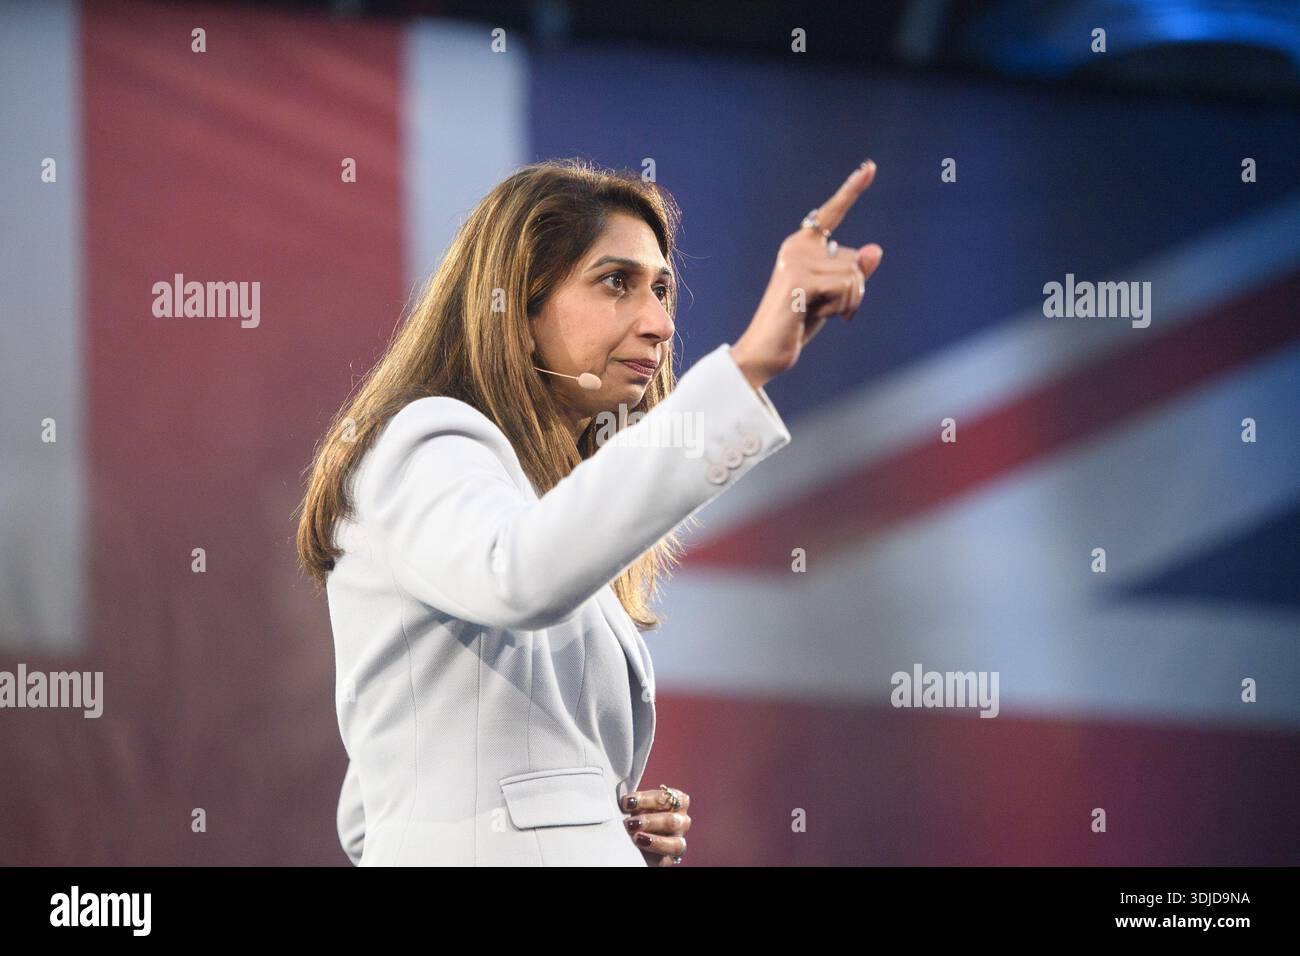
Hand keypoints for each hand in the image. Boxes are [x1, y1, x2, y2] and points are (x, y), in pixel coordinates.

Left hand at [621, 785, 690, 865]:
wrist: (637, 834)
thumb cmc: (639, 812)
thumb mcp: (639, 804)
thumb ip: (635, 801)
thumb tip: (625, 801)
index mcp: (678, 801)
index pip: (668, 798)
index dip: (647, 800)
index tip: (628, 802)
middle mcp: (682, 821)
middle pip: (672, 821)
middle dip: (649, 822)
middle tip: (630, 823)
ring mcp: (678, 841)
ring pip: (675, 844)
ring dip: (654, 841)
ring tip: (635, 838)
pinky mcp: (671, 858)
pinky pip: (667, 859)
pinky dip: (653, 854)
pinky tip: (640, 848)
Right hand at [730, 159, 883, 388]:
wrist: (764, 352)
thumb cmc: (796, 325)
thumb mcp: (831, 297)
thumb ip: (854, 275)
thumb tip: (877, 249)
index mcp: (801, 246)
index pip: (832, 214)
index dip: (852, 190)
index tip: (871, 166)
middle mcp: (797, 247)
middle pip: (856, 259)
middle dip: (854, 291)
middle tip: (826, 310)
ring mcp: (796, 261)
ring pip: (854, 275)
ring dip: (849, 302)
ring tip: (821, 314)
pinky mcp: (799, 279)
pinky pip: (846, 287)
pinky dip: (842, 307)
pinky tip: (821, 317)